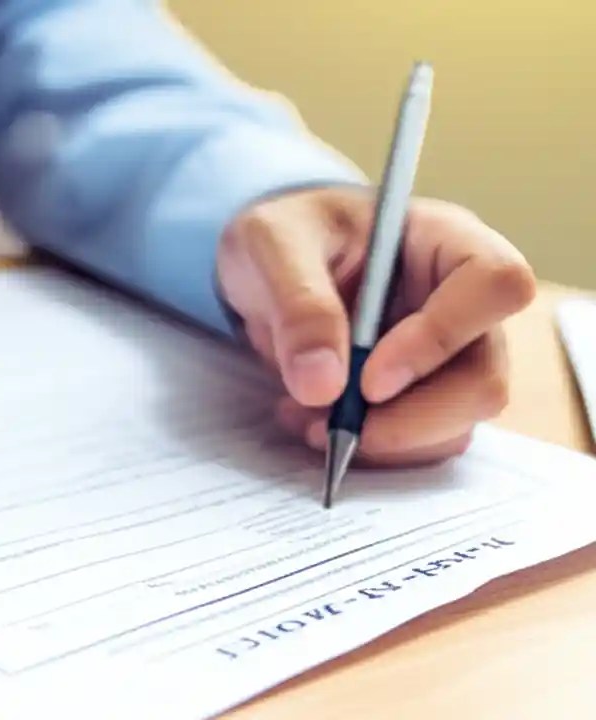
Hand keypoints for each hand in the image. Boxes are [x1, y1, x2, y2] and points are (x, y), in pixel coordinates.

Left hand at [218, 186, 535, 465]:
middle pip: (485, 376)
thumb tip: (323, 386)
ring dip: (384, 439)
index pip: (494, 284)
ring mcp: (449, 354)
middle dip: (412, 418)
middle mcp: (463, 302)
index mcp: (445, 239)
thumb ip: (298, 304)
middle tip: (336, 428)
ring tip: (306, 419)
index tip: (370, 380)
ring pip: (457, 422)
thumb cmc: (285, 233)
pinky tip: (311, 422)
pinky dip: (370, 448)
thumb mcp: (272, 245)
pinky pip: (420, 442)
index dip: (442, 338)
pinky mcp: (421, 394)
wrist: (269, 265)